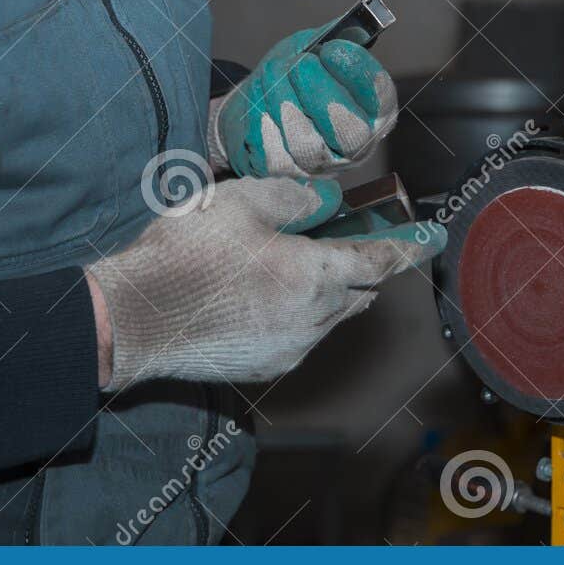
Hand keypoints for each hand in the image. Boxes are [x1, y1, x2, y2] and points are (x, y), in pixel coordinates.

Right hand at [84, 176, 443, 389]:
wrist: (134, 319)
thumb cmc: (184, 256)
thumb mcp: (239, 202)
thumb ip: (293, 196)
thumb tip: (327, 199)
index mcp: (314, 276)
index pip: (377, 261)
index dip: (406, 246)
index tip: (429, 239)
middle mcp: (313, 320)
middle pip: (359, 293)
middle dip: (361, 266)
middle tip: (346, 239)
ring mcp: (290, 350)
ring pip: (330, 317)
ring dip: (328, 291)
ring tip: (293, 263)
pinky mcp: (265, 368)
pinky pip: (301, 336)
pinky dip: (299, 314)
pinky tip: (265, 295)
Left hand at [209, 25, 396, 177]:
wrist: (257, 107)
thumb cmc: (295, 76)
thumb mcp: (317, 48)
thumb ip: (334, 37)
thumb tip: (350, 24)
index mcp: (374, 112)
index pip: (379, 98)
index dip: (359, 73)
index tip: (333, 48)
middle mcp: (354, 146)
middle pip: (348, 130)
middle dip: (320, 90)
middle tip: (302, 62)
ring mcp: (319, 164)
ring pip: (305, 139)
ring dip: (284, 97)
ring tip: (275, 72)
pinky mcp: (283, 171)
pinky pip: (272, 146)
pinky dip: (262, 113)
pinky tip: (262, 96)